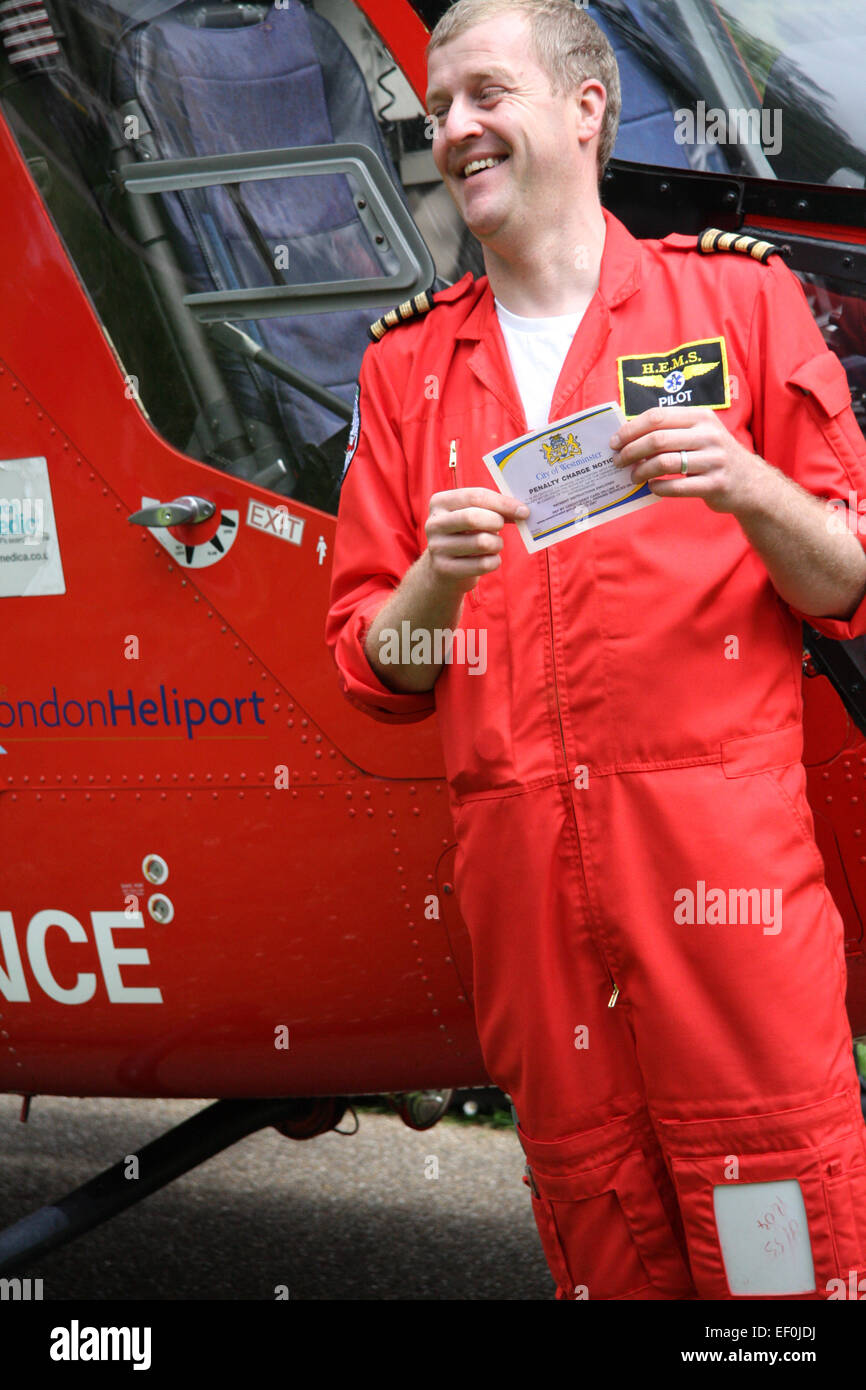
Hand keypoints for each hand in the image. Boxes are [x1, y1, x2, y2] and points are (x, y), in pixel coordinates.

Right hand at [425, 487, 528, 591]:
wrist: (443, 569)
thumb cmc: (465, 535)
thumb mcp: (474, 515)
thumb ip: (494, 509)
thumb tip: (521, 511)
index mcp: (440, 502)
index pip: (475, 496)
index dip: (503, 503)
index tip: (523, 511)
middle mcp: (433, 523)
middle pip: (473, 517)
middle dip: (497, 522)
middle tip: (501, 526)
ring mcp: (437, 548)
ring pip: (482, 542)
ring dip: (497, 544)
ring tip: (494, 544)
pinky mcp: (445, 569)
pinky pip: (483, 564)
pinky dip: (494, 561)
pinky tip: (488, 559)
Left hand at [610, 407, 766, 515]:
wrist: (750, 483)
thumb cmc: (713, 456)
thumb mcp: (700, 433)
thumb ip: (671, 430)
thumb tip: (628, 436)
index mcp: (701, 417)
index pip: (657, 416)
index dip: (631, 429)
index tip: (614, 441)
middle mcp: (709, 435)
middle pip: (657, 439)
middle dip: (631, 451)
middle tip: (618, 461)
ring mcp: (714, 460)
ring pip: (664, 463)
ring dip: (641, 471)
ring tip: (633, 476)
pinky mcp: (715, 484)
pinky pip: (676, 486)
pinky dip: (658, 488)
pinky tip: (652, 487)